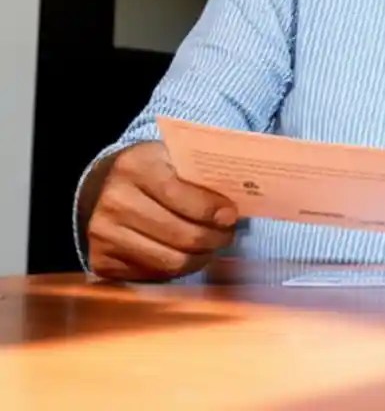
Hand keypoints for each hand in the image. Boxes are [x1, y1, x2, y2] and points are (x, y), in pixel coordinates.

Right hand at [85, 141, 238, 280]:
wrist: (100, 187)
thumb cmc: (149, 171)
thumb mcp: (170, 158)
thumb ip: (200, 173)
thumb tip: (237, 203)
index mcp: (136, 167)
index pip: (181, 195)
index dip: (212, 209)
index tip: (231, 215)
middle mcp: (115, 201)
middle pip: (181, 234)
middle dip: (214, 238)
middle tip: (227, 235)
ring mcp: (103, 233)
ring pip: (170, 261)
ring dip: (200, 257)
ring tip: (211, 246)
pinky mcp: (101, 260)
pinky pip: (153, 275)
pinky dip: (177, 269)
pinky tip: (186, 254)